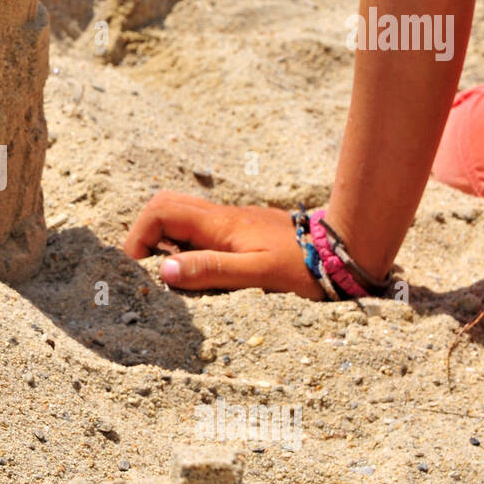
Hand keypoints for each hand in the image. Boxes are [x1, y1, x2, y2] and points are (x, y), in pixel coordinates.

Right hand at [123, 191, 325, 299]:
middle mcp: (218, 217)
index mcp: (218, 224)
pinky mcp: (238, 232)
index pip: (158, 213)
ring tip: (168, 276)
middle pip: (163, 207)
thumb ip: (210, 270)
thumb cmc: (305, 266)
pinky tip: (195, 273)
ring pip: (179, 217)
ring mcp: (228, 223)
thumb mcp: (257, 275)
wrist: (345, 251)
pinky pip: (197, 230)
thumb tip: (163, 271)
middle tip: (146, 269)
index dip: (138, 239)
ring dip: (163, 241)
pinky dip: (183, 246)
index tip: (138, 271)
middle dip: (144, 235)